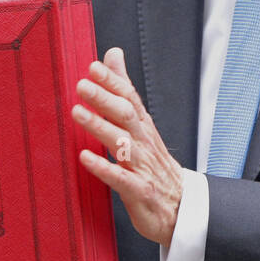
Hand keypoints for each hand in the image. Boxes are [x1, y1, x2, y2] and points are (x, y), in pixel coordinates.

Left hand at [72, 47, 184, 249]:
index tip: (93, 67)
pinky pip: (120, 178)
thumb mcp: (141, 123)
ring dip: (99, 127)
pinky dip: (103, 167)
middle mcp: (143, 142)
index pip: (129, 98)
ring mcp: (143, 166)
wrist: (182, 207)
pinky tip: (85, 157)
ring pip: (122, 143)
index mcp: (143, 126)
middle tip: (82, 85)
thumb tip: (113, 53)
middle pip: (125, 116)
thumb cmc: (154, 163)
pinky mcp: (140, 191)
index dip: (113, 81)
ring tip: (77, 113)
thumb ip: (124, 89)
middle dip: (104, 98)